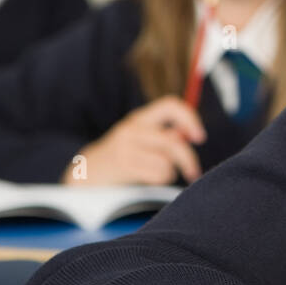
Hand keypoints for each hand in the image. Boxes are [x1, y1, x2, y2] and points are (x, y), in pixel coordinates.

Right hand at [62, 95, 204, 185]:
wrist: (86, 171)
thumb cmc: (123, 155)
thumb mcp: (141, 138)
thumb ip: (164, 135)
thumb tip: (191, 133)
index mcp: (140, 118)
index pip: (170, 105)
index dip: (190, 118)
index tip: (200, 137)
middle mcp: (132, 128)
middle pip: (172, 142)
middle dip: (188, 159)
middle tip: (194, 171)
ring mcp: (125, 147)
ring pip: (166, 161)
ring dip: (169, 172)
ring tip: (160, 173)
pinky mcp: (122, 166)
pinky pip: (156, 175)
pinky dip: (160, 179)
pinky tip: (151, 179)